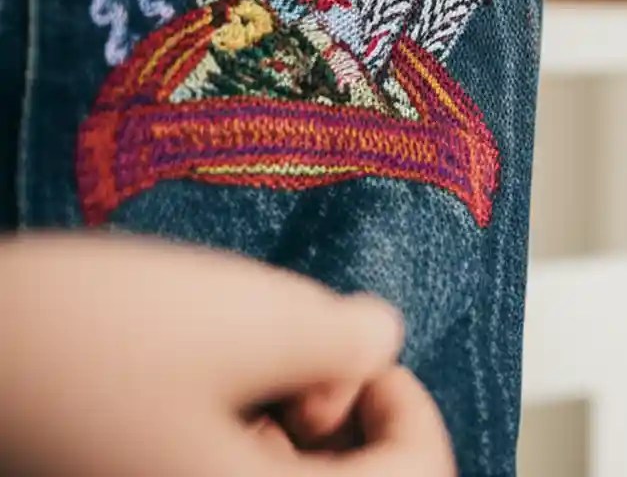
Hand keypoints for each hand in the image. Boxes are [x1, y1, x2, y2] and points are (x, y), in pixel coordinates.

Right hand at [0, 235, 454, 476]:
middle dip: (347, 430)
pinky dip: (239, 451)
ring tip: (234, 387)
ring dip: (293, 443)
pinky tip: (196, 409)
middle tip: (295, 370)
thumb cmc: (75, 339)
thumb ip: (348, 337)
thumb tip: (380, 342)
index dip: (409, 415)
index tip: (368, 357)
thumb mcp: (242, 317)